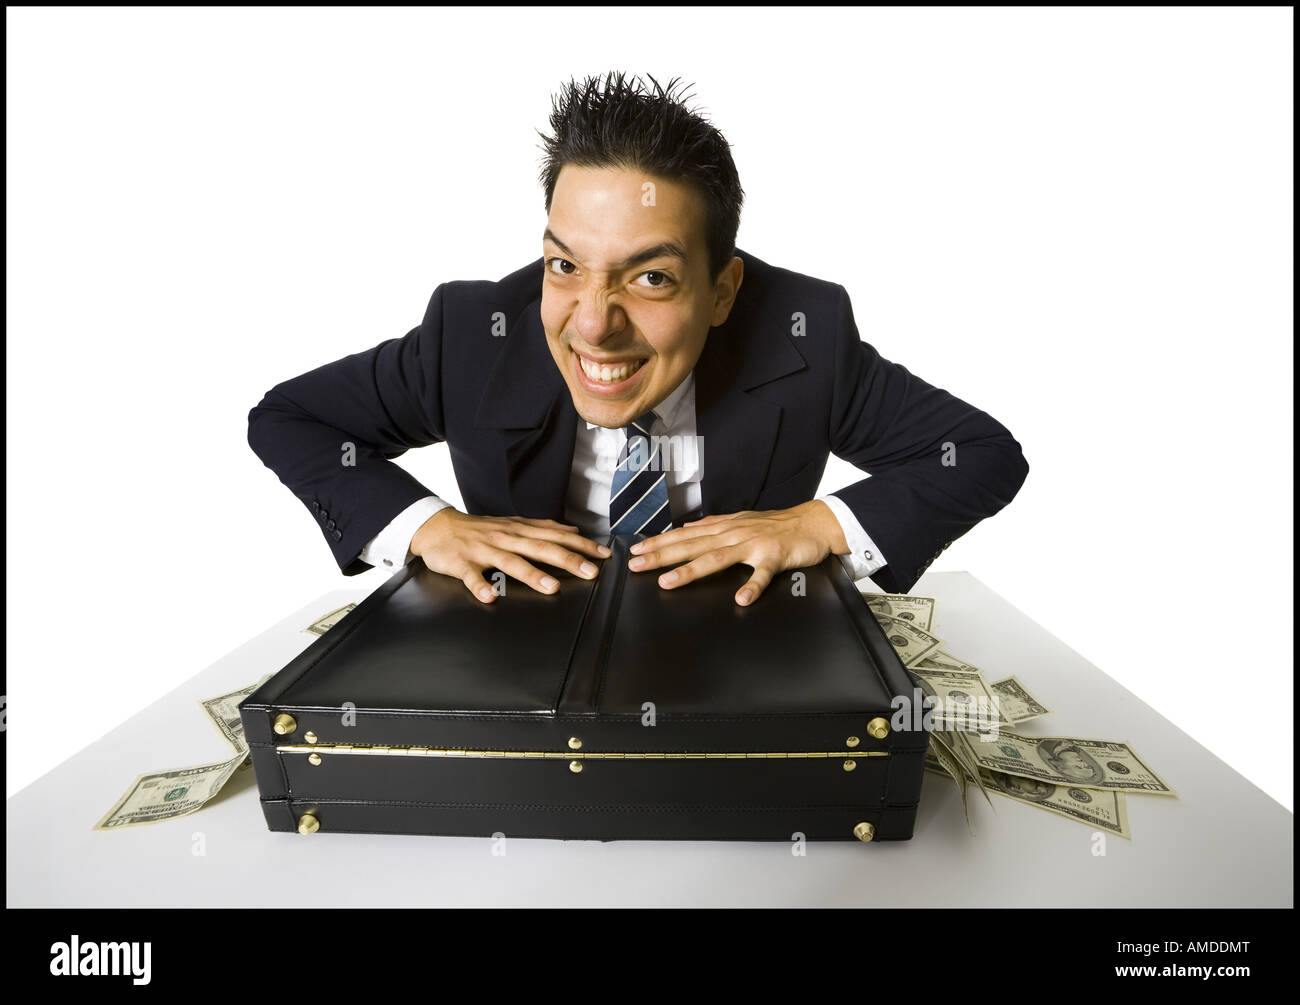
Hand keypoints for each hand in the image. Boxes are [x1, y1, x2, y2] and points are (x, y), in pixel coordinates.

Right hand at [410, 509, 610, 603]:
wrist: (437, 527)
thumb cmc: (479, 529)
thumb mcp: (513, 523)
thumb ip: (542, 528)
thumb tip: (572, 529)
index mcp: (519, 530)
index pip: (556, 535)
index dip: (580, 544)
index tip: (603, 555)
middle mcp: (506, 538)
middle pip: (540, 548)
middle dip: (566, 559)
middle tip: (590, 572)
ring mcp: (484, 551)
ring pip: (511, 562)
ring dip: (532, 575)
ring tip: (552, 587)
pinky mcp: (462, 563)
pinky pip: (472, 577)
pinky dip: (481, 586)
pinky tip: (490, 597)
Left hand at [626, 500, 849, 605]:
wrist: (813, 522)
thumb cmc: (776, 525)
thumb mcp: (741, 521)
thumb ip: (714, 527)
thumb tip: (688, 529)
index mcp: (724, 528)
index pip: (684, 536)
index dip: (659, 543)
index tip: (635, 552)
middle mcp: (733, 534)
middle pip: (692, 546)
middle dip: (662, 556)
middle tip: (637, 565)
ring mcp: (753, 545)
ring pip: (717, 558)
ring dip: (692, 570)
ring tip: (669, 581)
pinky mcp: (775, 557)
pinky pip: (762, 575)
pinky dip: (752, 587)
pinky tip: (741, 599)